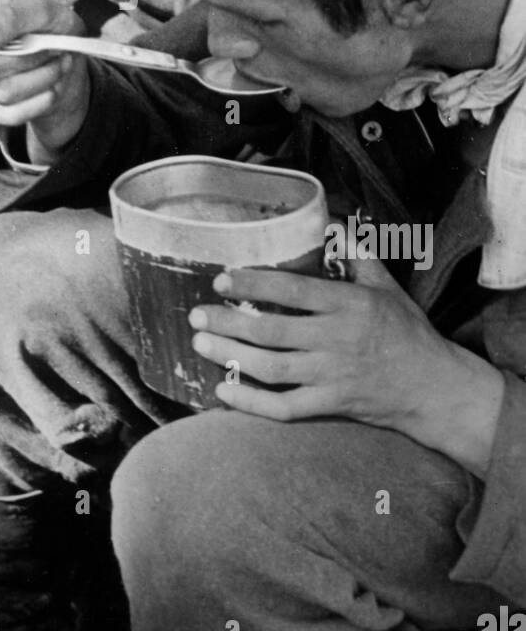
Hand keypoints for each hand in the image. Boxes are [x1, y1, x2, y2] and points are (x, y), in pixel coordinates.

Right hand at [0, 0, 90, 156]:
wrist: (58, 51)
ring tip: (57, 62)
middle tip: (53, 47)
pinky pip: (8, 116)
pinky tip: (51, 86)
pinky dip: (40, 101)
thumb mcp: (40, 7)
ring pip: (0, 93)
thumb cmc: (44, 20)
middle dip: (28, 58)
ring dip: (41, 79)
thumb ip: (10, 16)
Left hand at [188, 257, 504, 474]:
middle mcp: (337, 340)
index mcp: (349, 305)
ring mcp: (332, 376)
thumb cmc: (407, 332)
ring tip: (201, 343)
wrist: (433, 388)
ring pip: (272, 368)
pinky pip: (284, 407)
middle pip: (273, 330)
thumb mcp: (386, 286)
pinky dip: (251, 403)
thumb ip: (356, 254)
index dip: (255, 283)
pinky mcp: (330, 406)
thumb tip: (330, 223)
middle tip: (197, 314)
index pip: (294, 290)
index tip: (223, 279)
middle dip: (229, 321)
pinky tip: (224, 391)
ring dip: (232, 356)